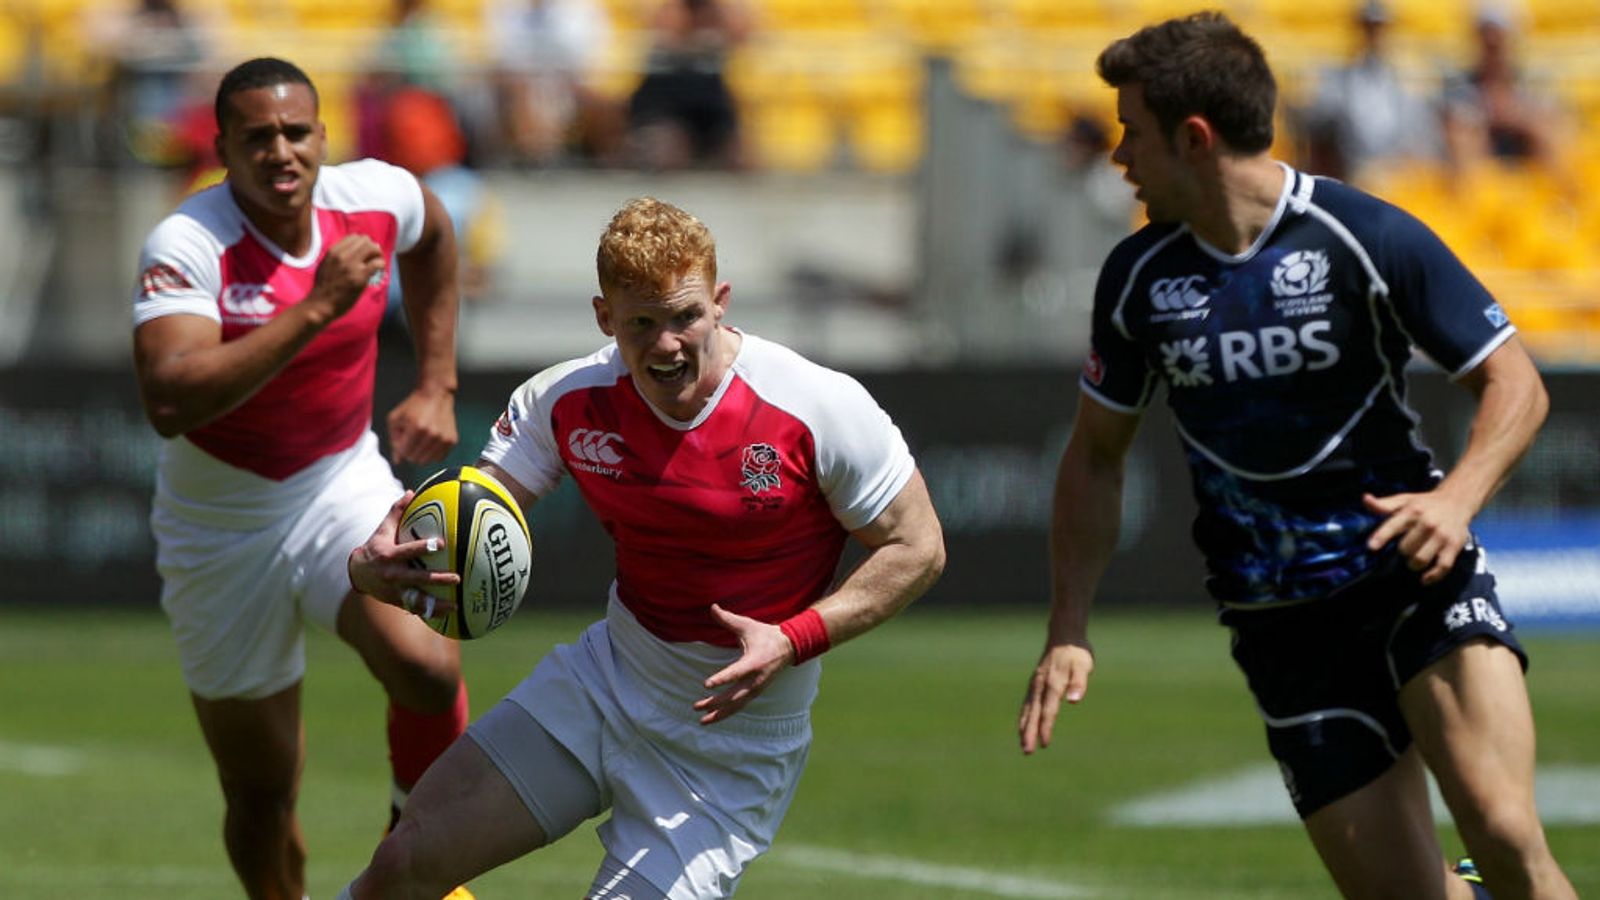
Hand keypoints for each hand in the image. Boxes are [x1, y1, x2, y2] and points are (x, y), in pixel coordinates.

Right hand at [311, 234, 384, 319]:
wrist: (320, 305)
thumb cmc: (324, 287)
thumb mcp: (325, 265)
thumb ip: (337, 256)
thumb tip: (354, 250)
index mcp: (333, 251)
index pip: (354, 237)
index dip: (363, 243)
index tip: (365, 253)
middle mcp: (342, 256)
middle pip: (366, 241)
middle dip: (373, 248)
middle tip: (374, 258)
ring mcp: (351, 266)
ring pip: (373, 248)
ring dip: (378, 255)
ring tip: (377, 264)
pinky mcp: (359, 278)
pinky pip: (377, 263)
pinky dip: (381, 265)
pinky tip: (378, 272)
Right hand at [347, 491, 460, 615]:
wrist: (358, 574)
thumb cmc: (376, 547)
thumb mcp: (383, 530)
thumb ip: (397, 511)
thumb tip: (411, 492)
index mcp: (390, 556)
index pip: (409, 551)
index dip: (424, 547)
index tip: (441, 544)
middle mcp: (393, 575)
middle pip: (418, 578)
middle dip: (438, 579)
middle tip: (457, 578)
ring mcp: (396, 591)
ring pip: (418, 600)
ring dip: (437, 604)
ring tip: (455, 605)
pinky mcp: (398, 602)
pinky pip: (416, 609)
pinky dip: (431, 613)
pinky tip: (449, 614)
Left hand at [387, 387, 456, 465]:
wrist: (436, 394)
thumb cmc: (412, 406)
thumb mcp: (395, 419)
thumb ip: (393, 440)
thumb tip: (398, 462)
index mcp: (416, 428)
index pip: (404, 453)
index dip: (399, 447)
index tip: (402, 437)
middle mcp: (432, 434)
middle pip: (415, 459)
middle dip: (410, 451)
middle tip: (411, 438)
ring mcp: (444, 438)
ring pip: (427, 461)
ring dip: (421, 453)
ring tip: (421, 439)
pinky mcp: (452, 440)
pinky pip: (438, 458)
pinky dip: (432, 453)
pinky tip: (431, 440)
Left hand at [694, 604, 794, 725]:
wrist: (789, 647)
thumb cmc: (765, 635)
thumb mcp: (747, 625)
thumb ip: (728, 619)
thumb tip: (712, 607)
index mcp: (754, 662)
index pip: (736, 672)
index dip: (722, 679)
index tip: (706, 685)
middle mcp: (756, 679)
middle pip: (734, 696)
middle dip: (715, 703)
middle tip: (696, 707)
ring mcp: (757, 688)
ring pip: (737, 705)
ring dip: (719, 714)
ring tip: (702, 721)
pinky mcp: (756, 692)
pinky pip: (740, 706)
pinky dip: (727, 713)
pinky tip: (714, 717)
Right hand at [1018, 641, 1093, 754]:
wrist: (1064, 634)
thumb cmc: (1077, 652)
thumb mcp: (1083, 666)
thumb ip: (1079, 683)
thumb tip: (1074, 700)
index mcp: (1053, 683)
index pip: (1048, 710)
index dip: (1046, 727)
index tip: (1044, 744)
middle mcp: (1041, 685)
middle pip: (1034, 713)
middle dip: (1030, 732)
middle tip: (1027, 751)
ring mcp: (1036, 683)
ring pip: (1028, 709)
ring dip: (1025, 727)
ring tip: (1023, 744)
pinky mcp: (1035, 682)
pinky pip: (1027, 702)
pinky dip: (1024, 716)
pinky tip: (1024, 725)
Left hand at [1363, 489, 1472, 584]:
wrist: (1456, 502)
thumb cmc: (1424, 504)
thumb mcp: (1403, 500)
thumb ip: (1383, 504)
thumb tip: (1365, 499)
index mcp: (1412, 511)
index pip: (1393, 525)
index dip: (1381, 536)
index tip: (1371, 547)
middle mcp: (1428, 523)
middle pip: (1405, 548)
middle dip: (1401, 552)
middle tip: (1404, 549)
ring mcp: (1442, 536)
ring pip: (1421, 559)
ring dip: (1413, 565)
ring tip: (1412, 560)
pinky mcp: (1454, 546)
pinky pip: (1443, 567)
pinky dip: (1433, 576)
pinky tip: (1424, 579)